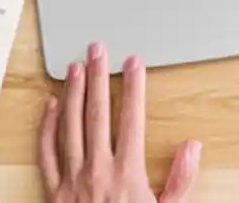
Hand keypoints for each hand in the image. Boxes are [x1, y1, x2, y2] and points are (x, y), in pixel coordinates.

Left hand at [39, 44, 201, 202]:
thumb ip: (180, 180)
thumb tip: (192, 146)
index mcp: (127, 174)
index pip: (132, 119)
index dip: (134, 87)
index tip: (135, 62)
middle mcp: (96, 171)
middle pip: (96, 114)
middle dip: (98, 77)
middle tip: (98, 50)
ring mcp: (71, 180)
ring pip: (69, 127)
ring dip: (72, 93)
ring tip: (74, 67)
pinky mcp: (53, 192)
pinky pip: (46, 153)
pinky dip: (46, 127)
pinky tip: (49, 106)